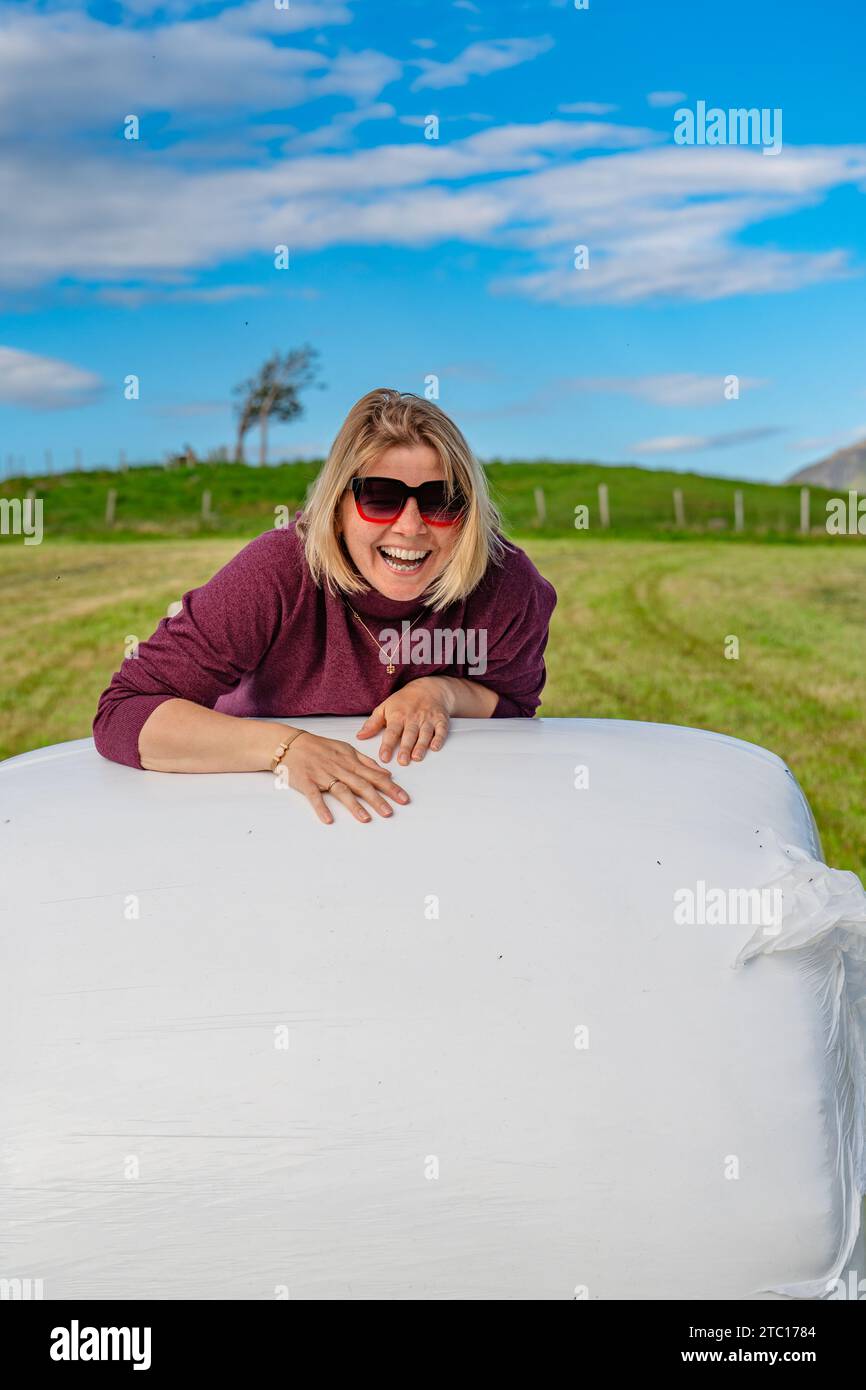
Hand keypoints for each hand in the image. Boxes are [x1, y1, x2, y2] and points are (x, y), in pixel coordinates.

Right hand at [280, 731, 409, 824]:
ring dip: (354, 805)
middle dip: (377, 799)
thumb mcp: (345, 749)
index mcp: (350, 761)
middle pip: (361, 785)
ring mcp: (322, 775)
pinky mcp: (307, 782)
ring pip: (341, 791)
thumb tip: (386, 773)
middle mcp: (339, 768)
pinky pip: (315, 796)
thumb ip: (366, 762)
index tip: (403, 798)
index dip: (390, 787)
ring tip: (366, 818)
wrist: (290, 744)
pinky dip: (321, 807)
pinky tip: (328, 819)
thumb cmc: (319, 747)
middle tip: (390, 812)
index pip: (374, 776)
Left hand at [356, 676, 455, 765]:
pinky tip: (435, 747)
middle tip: (402, 761)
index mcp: (398, 715)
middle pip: (409, 734)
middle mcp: (413, 718)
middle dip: (406, 748)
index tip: (384, 757)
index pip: (391, 732)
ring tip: (416, 757)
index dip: (387, 745)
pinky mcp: (441, 720)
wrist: (428, 688)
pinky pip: (441, 730)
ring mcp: (428, 719)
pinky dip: (439, 739)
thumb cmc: (404, 701)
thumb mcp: (385, 707)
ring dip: (421, 746)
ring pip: (425, 733)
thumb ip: (372, 723)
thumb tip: (360, 736)